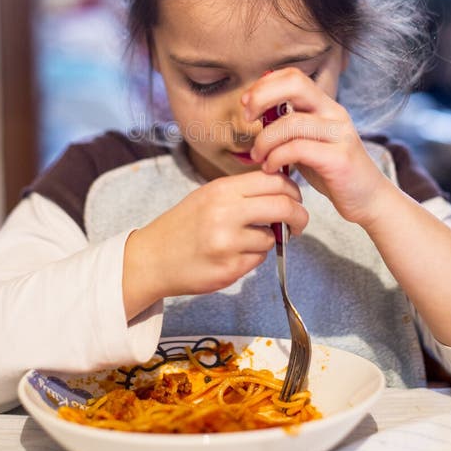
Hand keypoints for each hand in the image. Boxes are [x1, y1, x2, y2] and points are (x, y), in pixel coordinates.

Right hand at [122, 170, 307, 318]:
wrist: (151, 259)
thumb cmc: (183, 225)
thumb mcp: (208, 196)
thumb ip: (242, 192)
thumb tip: (283, 191)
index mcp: (221, 190)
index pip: (273, 181)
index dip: (292, 190)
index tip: (295, 198)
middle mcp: (225, 213)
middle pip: (283, 207)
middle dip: (299, 216)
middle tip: (299, 222)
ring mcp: (227, 243)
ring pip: (271, 238)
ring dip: (266, 240)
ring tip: (241, 241)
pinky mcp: (229, 268)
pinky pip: (258, 260)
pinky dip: (251, 258)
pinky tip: (230, 256)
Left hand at [243, 68, 394, 227]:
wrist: (368, 200)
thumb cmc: (332, 172)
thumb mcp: (307, 143)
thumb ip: (287, 128)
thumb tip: (254, 114)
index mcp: (325, 106)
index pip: (293, 76)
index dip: (265, 84)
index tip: (246, 105)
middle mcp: (334, 113)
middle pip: (295, 84)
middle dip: (262, 97)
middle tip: (247, 119)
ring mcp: (339, 134)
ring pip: (291, 122)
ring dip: (265, 139)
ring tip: (258, 156)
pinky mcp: (340, 158)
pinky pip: (298, 148)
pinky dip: (276, 157)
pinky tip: (271, 168)